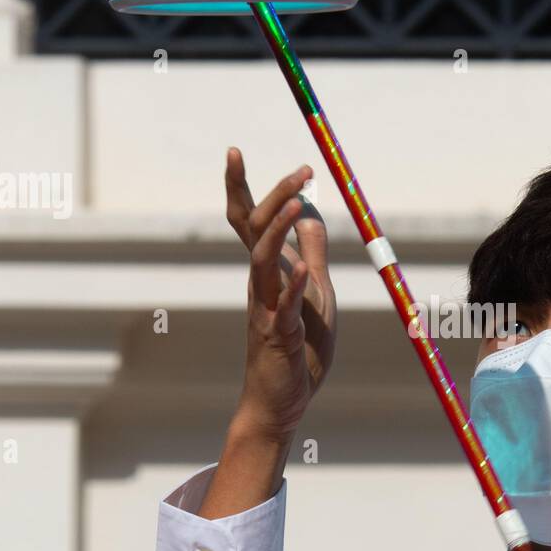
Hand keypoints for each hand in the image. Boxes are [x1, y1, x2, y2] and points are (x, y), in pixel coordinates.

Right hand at [199, 148, 336, 516]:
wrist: (283, 401)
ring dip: (279, 231)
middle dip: (274, 195)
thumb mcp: (316, 293)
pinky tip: (303, 270)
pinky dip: (293, 288)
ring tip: (296, 203)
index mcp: (269, 271)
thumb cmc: (298, 348)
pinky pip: (283, 308)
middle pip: (255, 230)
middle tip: (302, 169)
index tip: (233, 150)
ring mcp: (265, 309)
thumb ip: (311, 255)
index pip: (250, 220)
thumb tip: (311, 214)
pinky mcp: (278, 336)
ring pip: (263, 261)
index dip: (241, 186)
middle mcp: (260, 284)